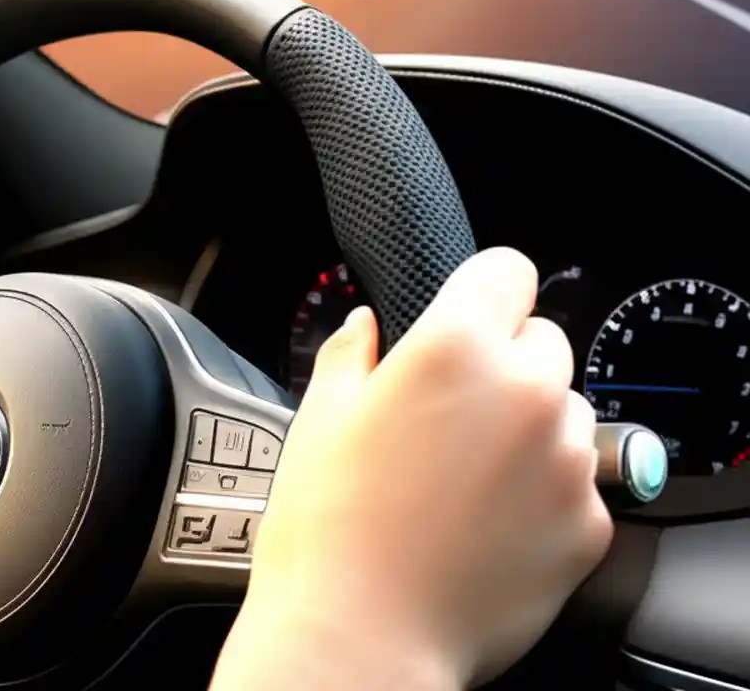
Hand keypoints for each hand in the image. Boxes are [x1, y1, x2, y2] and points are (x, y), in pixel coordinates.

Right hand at [212, 248, 610, 689]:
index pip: (508, 270)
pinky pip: (577, 484)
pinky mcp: (589, 523)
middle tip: (447, 419)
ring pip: (566, 414)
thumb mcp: (318, 420)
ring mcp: (567, 461)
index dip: (480, 293)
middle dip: (503, 366)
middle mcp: (527, 392)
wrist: (361, 636)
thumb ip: (349, 354)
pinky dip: (543, 495)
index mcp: (456, 348)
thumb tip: (364, 327)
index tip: (463, 319)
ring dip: (529, 430)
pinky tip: (484, 526)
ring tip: (463, 481)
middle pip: (543, 343)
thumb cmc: (328, 529)